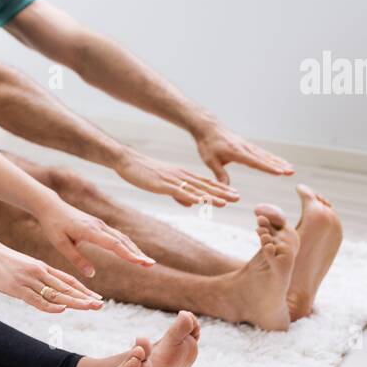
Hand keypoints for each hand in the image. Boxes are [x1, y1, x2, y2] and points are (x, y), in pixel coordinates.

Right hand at [0, 241, 105, 312]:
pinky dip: (49, 305)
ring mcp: (28, 280)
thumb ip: (35, 277)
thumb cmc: (1, 261)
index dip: (83, 290)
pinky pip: (36, 298)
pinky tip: (61, 309)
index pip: (68, 280)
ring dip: (74, 301)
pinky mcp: (16, 287)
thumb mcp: (23, 267)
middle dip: (84, 297)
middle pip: (66, 287)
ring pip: (55, 293)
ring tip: (89, 308)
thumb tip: (44, 290)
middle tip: (100, 305)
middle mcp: (39, 272)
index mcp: (42, 267)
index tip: (96, 298)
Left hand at [35, 198, 154, 276]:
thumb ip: (76, 259)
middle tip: (151, 265)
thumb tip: (92, 274)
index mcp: (89, 231)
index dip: (128, 254)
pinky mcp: (99, 225)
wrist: (51, 207)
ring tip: (146, 262)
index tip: (140, 262)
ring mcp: (100, 224)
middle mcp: (98, 226)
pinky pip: (117, 236)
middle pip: (122, 241)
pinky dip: (127, 245)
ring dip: (135, 249)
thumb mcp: (60, 244)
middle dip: (137, 253)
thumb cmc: (53, 225)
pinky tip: (133, 253)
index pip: (113, 244)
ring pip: (122, 238)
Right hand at [114, 146, 239, 206]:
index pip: (205, 184)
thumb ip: (179, 195)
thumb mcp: (164, 186)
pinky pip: (179, 192)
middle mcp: (181, 176)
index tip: (234, 195)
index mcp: (182, 176)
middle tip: (238, 198)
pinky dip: (191, 197)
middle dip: (221, 192)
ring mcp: (173, 180)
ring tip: (225, 202)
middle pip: (205, 186)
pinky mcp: (162, 184)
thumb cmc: (144, 174)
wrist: (128, 162)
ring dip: (210, 196)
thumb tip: (192, 204)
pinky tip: (200, 202)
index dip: (220, 190)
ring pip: (195, 189)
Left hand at [193, 123, 293, 183]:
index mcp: (236, 152)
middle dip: (278, 165)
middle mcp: (245, 148)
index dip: (267, 168)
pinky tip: (280, 162)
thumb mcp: (210, 160)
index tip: (279, 172)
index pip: (255, 161)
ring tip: (290, 169)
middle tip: (291, 172)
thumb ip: (220, 174)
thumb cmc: (208, 144)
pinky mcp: (248, 145)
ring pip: (265, 155)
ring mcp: (247, 146)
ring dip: (278, 162)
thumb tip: (226, 189)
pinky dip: (272, 157)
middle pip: (264, 158)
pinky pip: (262, 152)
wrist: (208, 128)